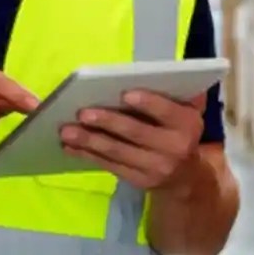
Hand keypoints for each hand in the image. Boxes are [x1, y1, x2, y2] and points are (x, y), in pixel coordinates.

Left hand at [60, 90, 205, 192]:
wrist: (186, 176)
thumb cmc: (178, 131)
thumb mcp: (187, 113)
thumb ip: (178, 95)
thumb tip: (162, 73)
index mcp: (187, 125)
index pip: (167, 112)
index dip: (148, 103)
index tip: (125, 94)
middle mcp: (174, 148)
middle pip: (136, 133)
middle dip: (108, 122)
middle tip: (82, 113)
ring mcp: (155, 168)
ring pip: (118, 151)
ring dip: (89, 140)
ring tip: (66, 131)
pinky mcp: (138, 181)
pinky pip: (110, 166)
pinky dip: (88, 155)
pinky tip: (70, 146)